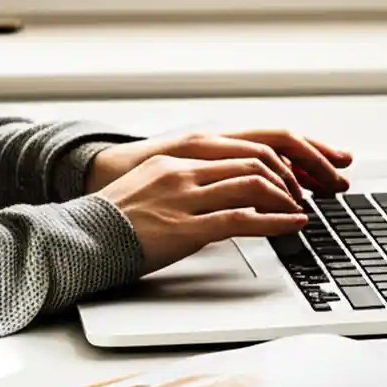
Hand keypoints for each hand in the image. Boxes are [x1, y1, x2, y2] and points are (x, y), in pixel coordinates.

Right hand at [98, 155, 308, 272]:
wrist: (83, 240)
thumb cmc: (115, 220)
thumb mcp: (152, 187)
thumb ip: (186, 183)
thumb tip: (220, 194)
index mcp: (176, 158)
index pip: (240, 147)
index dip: (275, 158)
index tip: (292, 173)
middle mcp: (183, 171)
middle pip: (253, 159)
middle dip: (288, 175)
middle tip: (303, 191)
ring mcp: (184, 198)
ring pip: (252, 184)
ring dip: (285, 196)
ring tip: (298, 209)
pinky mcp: (186, 228)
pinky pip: (242, 219)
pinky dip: (275, 221)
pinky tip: (291, 224)